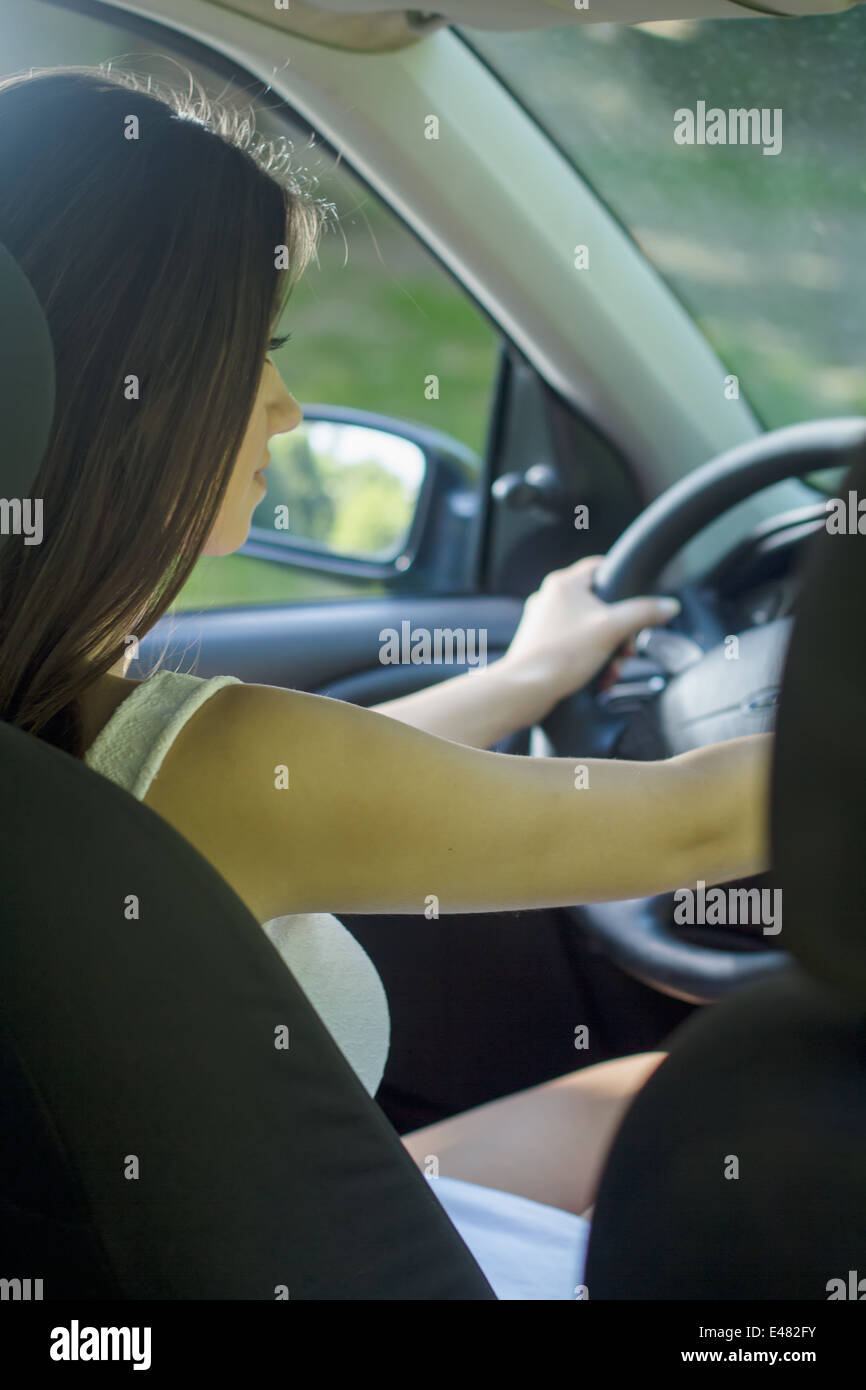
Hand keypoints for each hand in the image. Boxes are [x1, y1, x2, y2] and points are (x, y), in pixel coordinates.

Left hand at [498, 555, 680, 708]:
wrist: (525, 689)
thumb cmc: (561, 655)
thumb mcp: (612, 630)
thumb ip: (644, 613)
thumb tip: (669, 605)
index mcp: (563, 584)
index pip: (601, 567)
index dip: (623, 581)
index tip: (637, 599)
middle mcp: (550, 598)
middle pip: (599, 605)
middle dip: (619, 632)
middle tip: (626, 650)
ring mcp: (543, 622)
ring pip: (589, 629)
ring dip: (607, 651)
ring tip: (611, 671)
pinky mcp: (541, 645)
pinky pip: (575, 646)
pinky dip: (590, 661)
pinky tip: (598, 680)